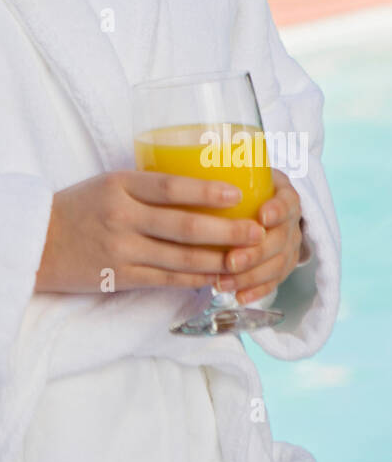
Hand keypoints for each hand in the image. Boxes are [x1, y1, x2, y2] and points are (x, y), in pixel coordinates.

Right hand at [34, 168, 270, 294]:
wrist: (36, 243)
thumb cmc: (76, 208)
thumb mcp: (106, 184)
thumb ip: (143, 188)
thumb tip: (196, 190)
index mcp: (118, 185)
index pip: (170, 187)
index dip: (206, 191)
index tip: (237, 194)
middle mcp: (121, 216)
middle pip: (183, 225)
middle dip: (225, 230)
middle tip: (255, 231)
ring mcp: (121, 250)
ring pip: (180, 258)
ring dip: (217, 259)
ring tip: (245, 258)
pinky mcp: (120, 277)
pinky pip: (166, 279)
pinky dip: (194, 279)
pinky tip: (216, 276)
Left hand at [214, 168, 303, 303]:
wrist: (263, 203)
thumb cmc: (240, 184)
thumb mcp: (236, 171)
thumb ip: (216, 170)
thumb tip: (173, 164)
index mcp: (281, 193)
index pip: (288, 201)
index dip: (278, 209)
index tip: (262, 216)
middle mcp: (289, 220)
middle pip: (281, 240)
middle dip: (256, 253)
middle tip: (231, 260)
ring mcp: (288, 245)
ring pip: (277, 265)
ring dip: (251, 277)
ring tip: (223, 283)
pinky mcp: (282, 265)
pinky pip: (274, 282)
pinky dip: (256, 291)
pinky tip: (238, 297)